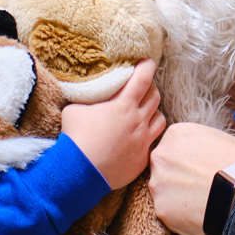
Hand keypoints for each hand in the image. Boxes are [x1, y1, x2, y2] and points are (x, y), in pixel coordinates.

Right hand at [61, 60, 164, 188]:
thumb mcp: (74, 110)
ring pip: (160, 119)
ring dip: (153, 112)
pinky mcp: (142, 158)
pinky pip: (153, 142)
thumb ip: (86, 100)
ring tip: (144, 112)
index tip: (148, 62)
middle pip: (155, 97)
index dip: (148, 67)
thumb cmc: (75, 137)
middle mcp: (138, 121)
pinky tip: (139, 136)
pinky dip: (149, 135)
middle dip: (150, 88)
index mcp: (123, 105)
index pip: (143, 79)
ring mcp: (143, 140)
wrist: (80, 171)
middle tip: (142, 87)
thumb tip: (83, 96)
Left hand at [149, 122, 234, 234]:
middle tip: (201, 187)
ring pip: (165, 192)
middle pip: (165, 169)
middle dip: (179, 178)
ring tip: (203, 204)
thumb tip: (214, 152)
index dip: (189, 160)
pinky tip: (200, 215)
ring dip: (178, 199)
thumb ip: (206, 144)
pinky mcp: (161, 209)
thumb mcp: (226, 139)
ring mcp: (158, 183)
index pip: (174, 147)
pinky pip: (169, 214)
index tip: (201, 169)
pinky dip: (181, 218)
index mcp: (176, 134)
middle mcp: (161, 156)